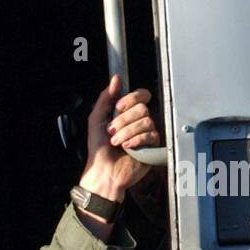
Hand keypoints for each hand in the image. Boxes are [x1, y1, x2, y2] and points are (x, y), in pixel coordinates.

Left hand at [77, 75, 160, 201]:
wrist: (103, 171)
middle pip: (143, 108)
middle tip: (111, 132)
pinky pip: (151, 135)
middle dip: (123, 120)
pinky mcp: (153, 146)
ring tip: (116, 143)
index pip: (141, 95)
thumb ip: (105, 99)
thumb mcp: (96, 120)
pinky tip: (127, 147)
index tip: (117, 108)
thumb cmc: (98, 149)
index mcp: (127, 113)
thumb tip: (116, 79)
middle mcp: (139, 121)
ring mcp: (147, 133)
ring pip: (147, 121)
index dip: (131, 99)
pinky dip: (136, 140)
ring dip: (127, 132)